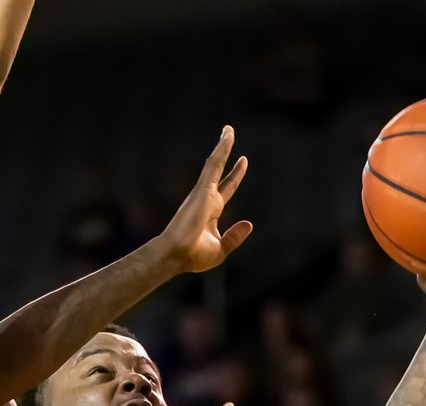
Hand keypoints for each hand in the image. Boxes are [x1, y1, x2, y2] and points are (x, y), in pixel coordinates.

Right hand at [156, 128, 254, 273]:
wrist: (176, 255)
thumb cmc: (193, 256)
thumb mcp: (221, 249)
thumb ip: (235, 237)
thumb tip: (249, 224)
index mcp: (212, 212)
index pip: (226, 189)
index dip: (235, 176)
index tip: (243, 162)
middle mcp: (207, 199)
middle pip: (220, 172)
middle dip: (228, 157)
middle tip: (230, 138)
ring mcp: (204, 193)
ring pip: (215, 163)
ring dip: (223, 146)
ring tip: (229, 129)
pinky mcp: (202, 189)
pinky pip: (214, 164)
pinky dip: (222, 149)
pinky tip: (227, 136)